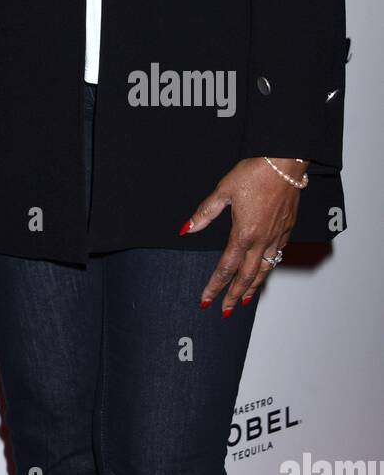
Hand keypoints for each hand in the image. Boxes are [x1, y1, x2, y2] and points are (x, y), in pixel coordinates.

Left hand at [180, 157, 307, 312]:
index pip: (226, 268)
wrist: (285, 163)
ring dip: (253, 287)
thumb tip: (187, 228)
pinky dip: (268, 269)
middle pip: (247, 276)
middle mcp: (262, 240)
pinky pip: (277, 256)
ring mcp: (277, 237)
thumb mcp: (223, 190)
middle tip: (225, 311)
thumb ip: (205, 213)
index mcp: (243, 233)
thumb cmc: (254, 172)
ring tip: (244, 300)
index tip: (206, 300)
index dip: (215, 286)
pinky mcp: (288, 229)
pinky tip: (264, 271)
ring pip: (265, 270)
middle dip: (234, 296)